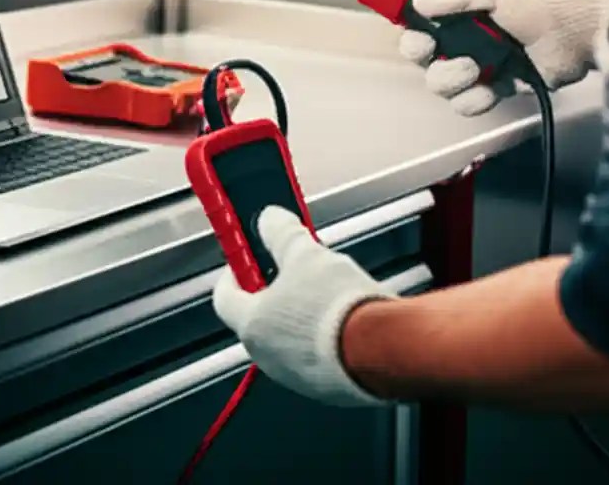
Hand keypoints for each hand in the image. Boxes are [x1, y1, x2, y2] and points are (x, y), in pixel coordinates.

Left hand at [212, 207, 390, 406]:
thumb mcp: (306, 254)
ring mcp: (296, 376)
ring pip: (289, 340)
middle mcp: (266, 355)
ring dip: (302, 319)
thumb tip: (269, 220)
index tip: (246, 260)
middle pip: (258, 318)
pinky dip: (325, 342)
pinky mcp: (326, 389)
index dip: (235, 274)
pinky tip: (348, 324)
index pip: (224, 297)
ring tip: (330, 298)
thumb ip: (281, 235)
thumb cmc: (339, 307)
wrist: (384, 352)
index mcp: (251, 323)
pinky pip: (317, 360)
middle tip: (295, 274)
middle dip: (275, 294)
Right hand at [399, 0, 604, 115]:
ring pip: (439, 84)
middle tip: (435, 51)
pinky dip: (474, 98)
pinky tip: (490, 85)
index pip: (418, 26)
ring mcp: (478, 65)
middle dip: (424, 57)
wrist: (580, 27)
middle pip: (421, 58)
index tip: (416, 35)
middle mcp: (464, 39)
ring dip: (450, 78)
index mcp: (458, 11)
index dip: (411, 34)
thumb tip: (419, 3)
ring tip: (475, 67)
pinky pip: (467, 104)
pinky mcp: (494, 89)